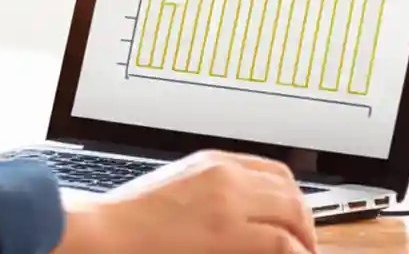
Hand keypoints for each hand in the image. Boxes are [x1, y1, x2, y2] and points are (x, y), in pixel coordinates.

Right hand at [56, 150, 316, 253]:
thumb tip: (234, 213)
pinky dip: (293, 252)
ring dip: (303, 238)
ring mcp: (229, 202)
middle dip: (303, 219)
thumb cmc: (127, 219)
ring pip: (293, 212)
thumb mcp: (175, 189)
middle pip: (290, 190)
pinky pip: (281, 241)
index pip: (273, 172)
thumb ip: (209, 193)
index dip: (290, 198)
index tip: (293, 219)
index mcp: (212, 163)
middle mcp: (226, 176)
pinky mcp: (227, 232)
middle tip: (304, 244)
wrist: (105, 231)